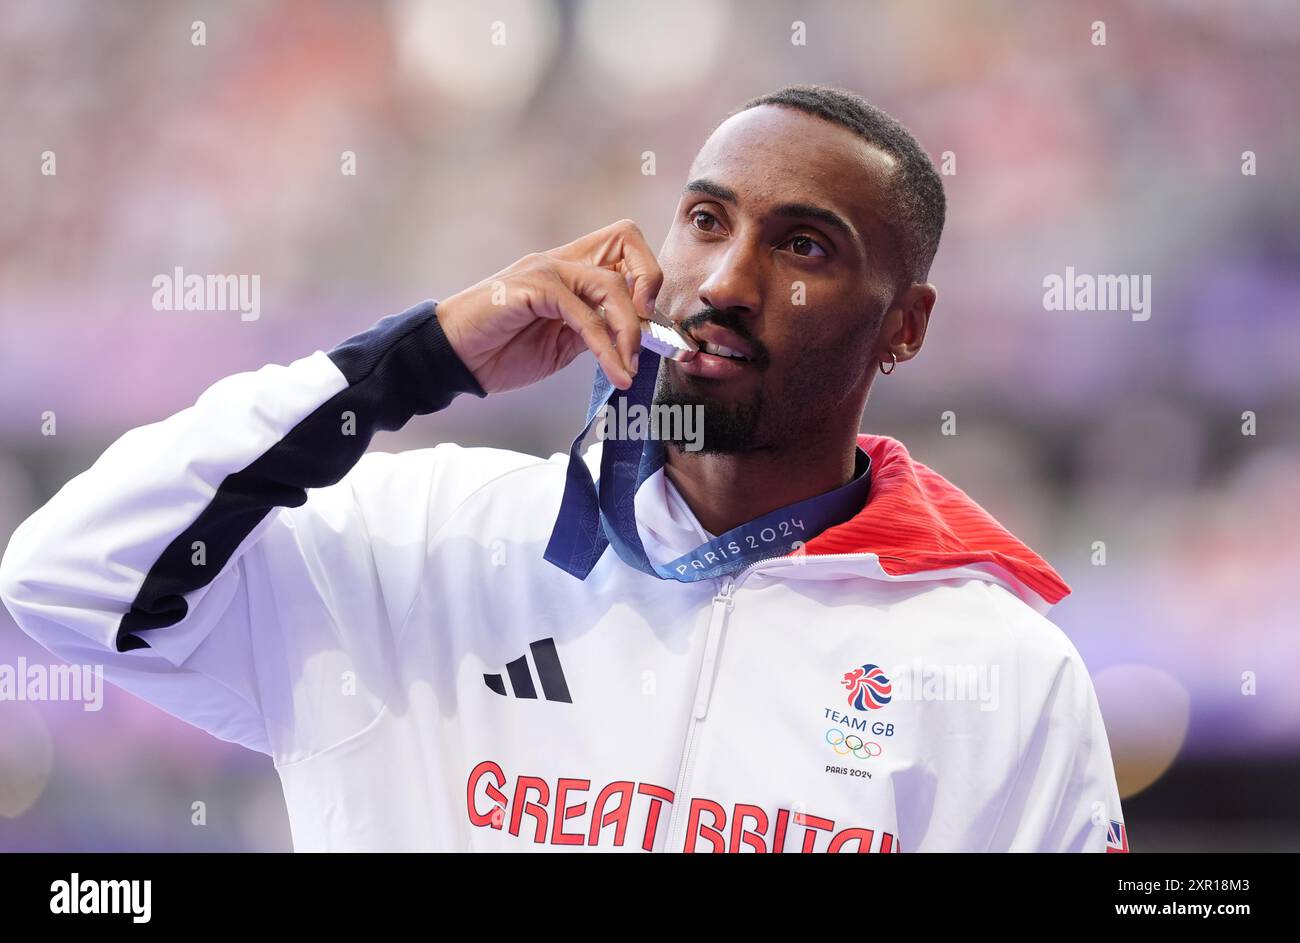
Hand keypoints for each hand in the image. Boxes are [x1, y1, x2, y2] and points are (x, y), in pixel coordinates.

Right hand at [435, 219, 662, 393]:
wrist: (454, 359)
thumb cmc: (501, 351)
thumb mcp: (562, 344)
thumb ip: (593, 332)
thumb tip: (633, 340)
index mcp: (571, 270)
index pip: (624, 244)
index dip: (647, 275)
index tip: (649, 321)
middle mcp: (561, 261)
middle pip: (626, 237)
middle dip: (650, 284)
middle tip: (648, 334)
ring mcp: (545, 270)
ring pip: (610, 283)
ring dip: (629, 332)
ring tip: (628, 369)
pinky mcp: (532, 287)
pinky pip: (582, 313)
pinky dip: (604, 346)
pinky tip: (613, 372)